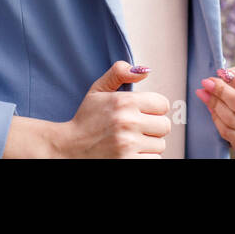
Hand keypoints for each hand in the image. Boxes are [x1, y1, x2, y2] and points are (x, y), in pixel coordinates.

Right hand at [55, 60, 172, 157]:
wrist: (69, 148)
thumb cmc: (86, 119)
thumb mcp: (98, 90)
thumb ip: (119, 73)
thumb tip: (145, 70)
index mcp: (124, 102)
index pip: (163, 104)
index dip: (153, 109)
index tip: (142, 113)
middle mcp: (127, 122)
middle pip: (164, 126)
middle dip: (152, 127)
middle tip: (136, 129)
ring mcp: (128, 145)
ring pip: (160, 145)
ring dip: (148, 145)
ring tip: (130, 142)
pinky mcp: (129, 163)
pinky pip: (154, 160)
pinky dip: (145, 158)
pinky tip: (131, 153)